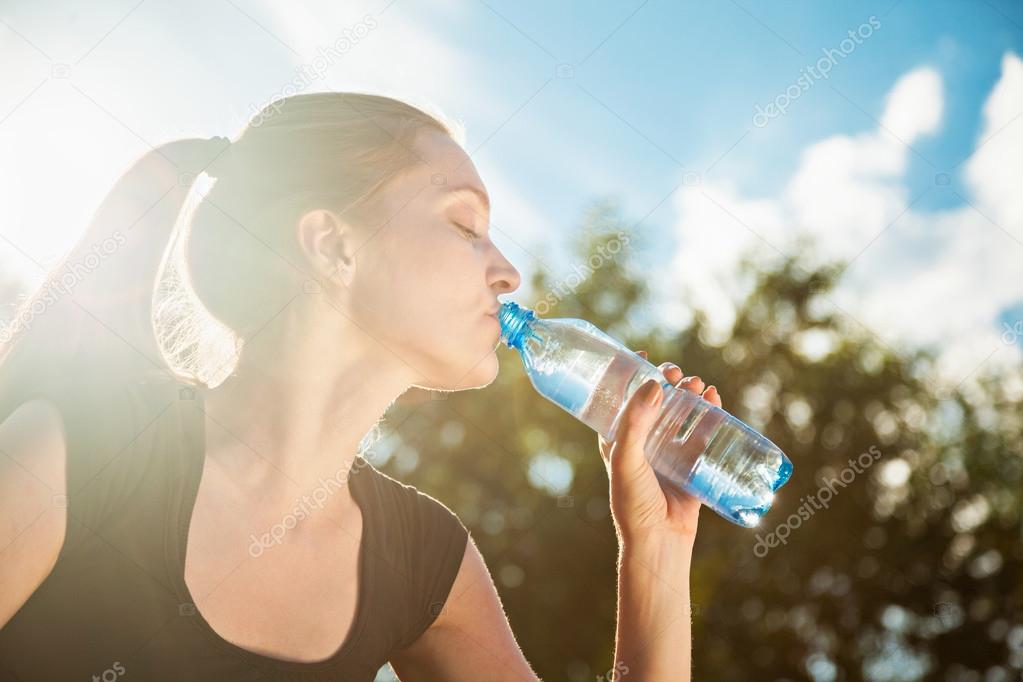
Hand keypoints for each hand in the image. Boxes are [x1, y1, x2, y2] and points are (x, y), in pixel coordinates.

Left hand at [597, 351, 722, 548]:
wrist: (658, 542)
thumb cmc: (632, 502)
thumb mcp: (625, 458)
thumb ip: (636, 423)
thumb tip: (655, 385)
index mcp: (618, 439)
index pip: (622, 399)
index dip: (632, 375)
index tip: (644, 354)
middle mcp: (643, 442)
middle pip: (656, 402)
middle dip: (667, 382)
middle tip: (677, 373)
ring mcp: (668, 452)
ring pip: (681, 414)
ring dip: (690, 395)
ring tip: (699, 385)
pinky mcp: (691, 464)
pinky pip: (703, 433)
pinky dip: (710, 414)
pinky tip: (715, 400)